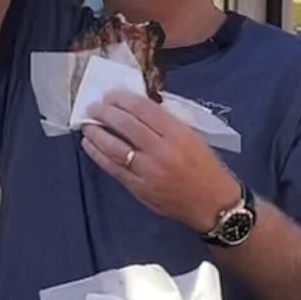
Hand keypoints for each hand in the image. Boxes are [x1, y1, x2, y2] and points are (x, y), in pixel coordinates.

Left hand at [80, 90, 239, 233]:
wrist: (212, 204)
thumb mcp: (193, 137)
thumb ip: (167, 124)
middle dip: (105, 113)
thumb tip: (138, 110)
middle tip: (94, 107)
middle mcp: (161, 151)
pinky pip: (113, 169)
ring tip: (87, 125)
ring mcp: (148, 171)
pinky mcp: (139, 188)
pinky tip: (90, 146)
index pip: (144, 109)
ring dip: (97, 133)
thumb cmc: (206, 168)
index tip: (111, 95)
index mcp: (178, 134)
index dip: (123, 99)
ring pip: (114, 147)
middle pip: (126, 125)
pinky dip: (98, 155)